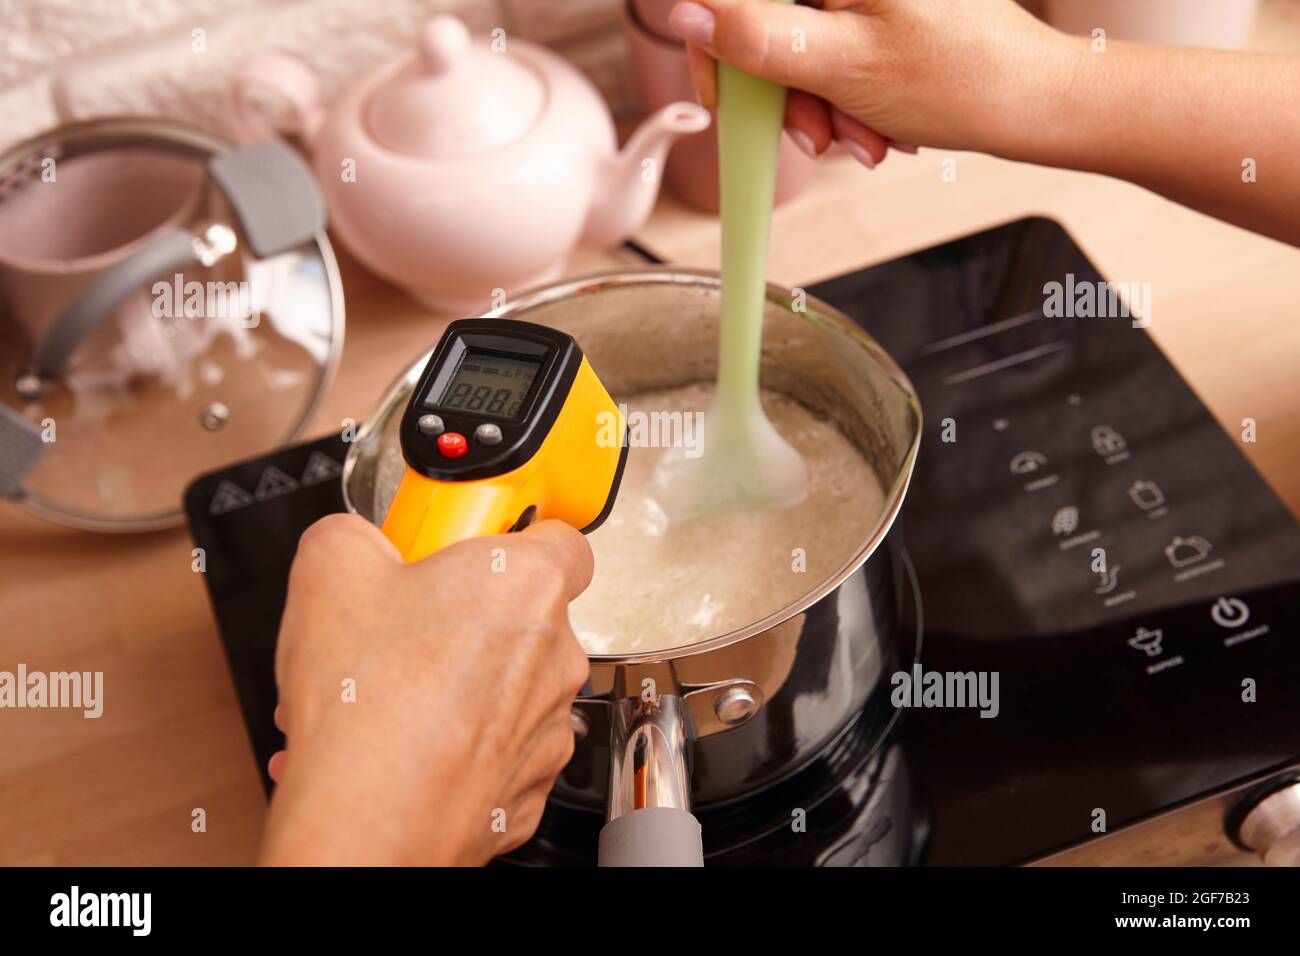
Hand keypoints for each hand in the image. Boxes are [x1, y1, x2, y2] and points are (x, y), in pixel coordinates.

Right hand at [259, 513, 593, 865]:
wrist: (369, 820)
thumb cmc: (368, 706)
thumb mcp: (329, 568)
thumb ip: (354, 534)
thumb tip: (353, 542)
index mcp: (527, 585)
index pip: (562, 540)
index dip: (515, 537)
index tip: (473, 546)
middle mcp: (555, 656)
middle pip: (520, 618)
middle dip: (463, 621)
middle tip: (403, 629)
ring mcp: (547, 728)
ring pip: (503, 691)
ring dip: (451, 688)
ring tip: (382, 698)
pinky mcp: (526, 787)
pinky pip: (492, 752)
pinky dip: (450, 748)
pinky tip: (393, 746)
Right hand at [668, 0, 1062, 163]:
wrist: (1033, 100)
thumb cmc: (961, 79)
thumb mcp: (843, 65)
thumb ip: (757, 36)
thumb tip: (688, 10)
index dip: (714, 42)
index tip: (726, 94)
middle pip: (764, 18)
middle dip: (782, 88)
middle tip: (814, 134)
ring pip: (796, 41)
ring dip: (815, 102)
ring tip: (861, 137)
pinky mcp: (877, 6)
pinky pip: (828, 47)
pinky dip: (839, 93)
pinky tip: (873, 121)